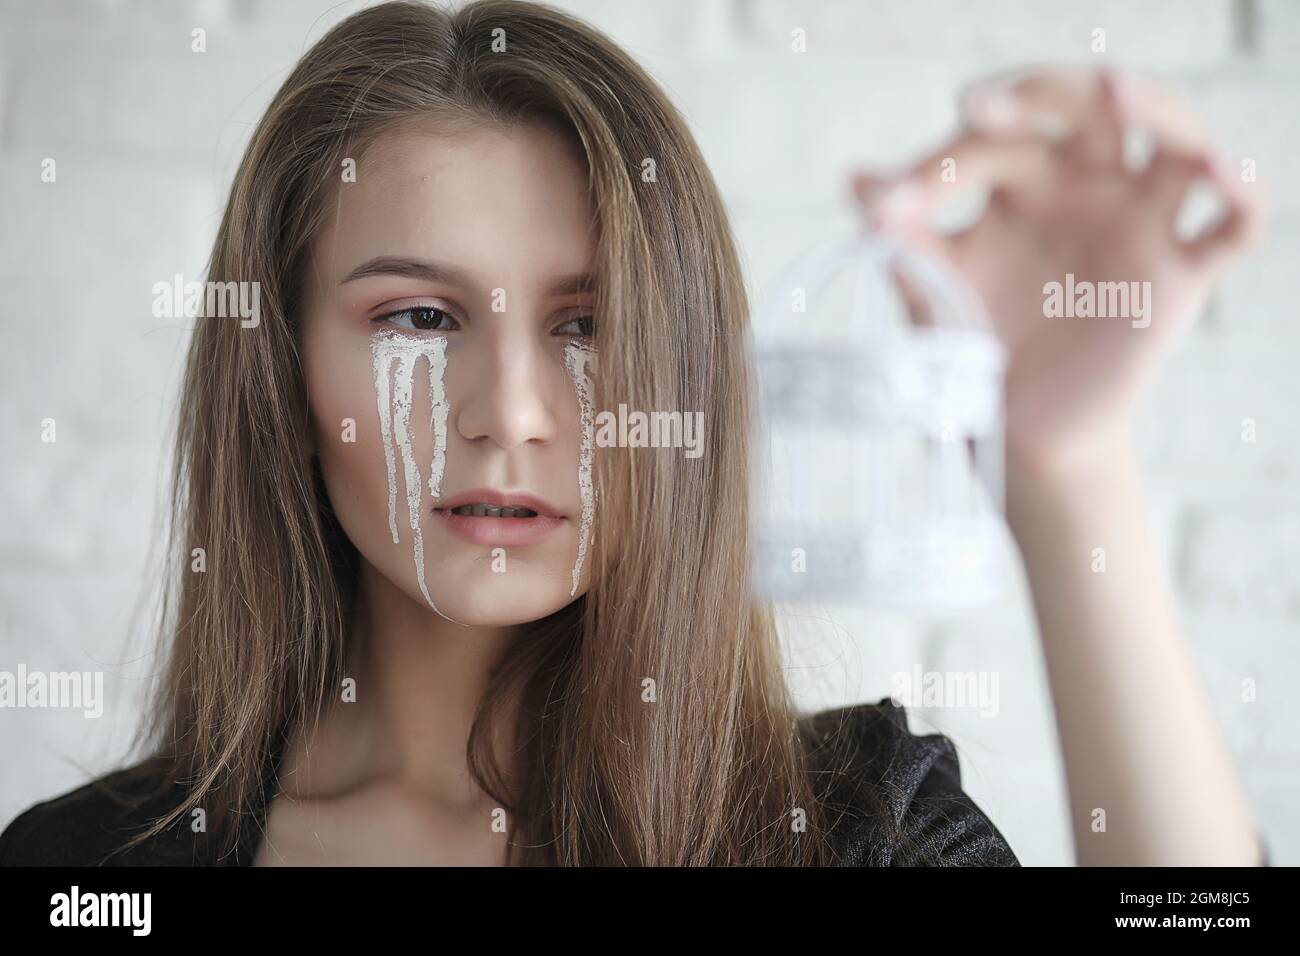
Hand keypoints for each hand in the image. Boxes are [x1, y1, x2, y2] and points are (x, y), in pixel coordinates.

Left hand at [850, 68, 1267, 472]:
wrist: (1016, 432)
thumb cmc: (971, 349)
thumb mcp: (930, 289)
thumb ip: (901, 235)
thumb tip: (853, 178)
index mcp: (1022, 185)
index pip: (995, 143)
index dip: (946, 159)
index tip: (891, 200)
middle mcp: (1085, 189)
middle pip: (1087, 110)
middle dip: (1041, 97)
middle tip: (986, 107)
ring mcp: (1138, 225)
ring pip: (1171, 141)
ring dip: (1155, 108)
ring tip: (1117, 91)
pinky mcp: (1179, 276)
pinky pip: (1230, 225)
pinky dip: (1239, 195)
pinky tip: (1219, 171)